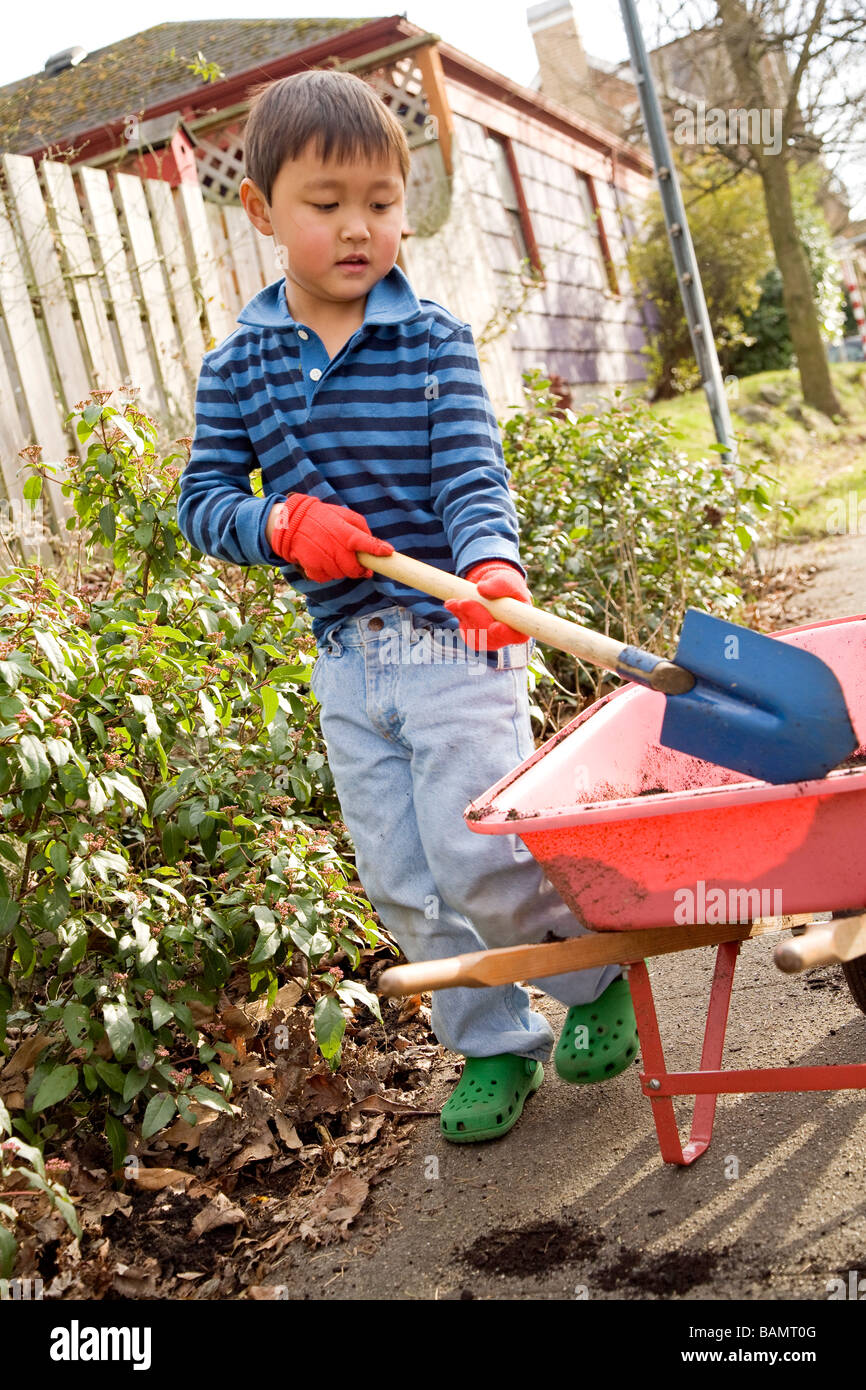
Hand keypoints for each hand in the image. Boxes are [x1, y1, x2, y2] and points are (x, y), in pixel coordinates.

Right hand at [267, 494, 392, 582]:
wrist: (292, 522)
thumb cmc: (323, 518)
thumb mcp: (345, 515)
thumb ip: (362, 529)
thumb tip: (376, 546)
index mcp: (345, 532)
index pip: (366, 544)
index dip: (377, 550)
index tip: (388, 553)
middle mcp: (335, 547)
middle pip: (354, 569)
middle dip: (358, 569)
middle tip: (357, 563)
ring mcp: (322, 559)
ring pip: (340, 575)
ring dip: (341, 569)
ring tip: (334, 556)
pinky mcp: (311, 567)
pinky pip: (326, 578)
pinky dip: (327, 573)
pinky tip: (323, 561)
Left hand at [444, 560, 531, 650]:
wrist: (492, 589)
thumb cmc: (505, 586)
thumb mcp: (505, 580)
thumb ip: (498, 585)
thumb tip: (482, 590)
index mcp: (521, 624)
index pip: (517, 636)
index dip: (506, 634)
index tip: (495, 626)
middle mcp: (506, 636)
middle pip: (490, 636)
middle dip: (476, 618)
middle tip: (464, 602)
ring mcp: (489, 639)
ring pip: (474, 634)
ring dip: (464, 616)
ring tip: (457, 600)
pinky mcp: (475, 637)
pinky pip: (465, 630)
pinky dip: (458, 616)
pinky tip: (453, 605)